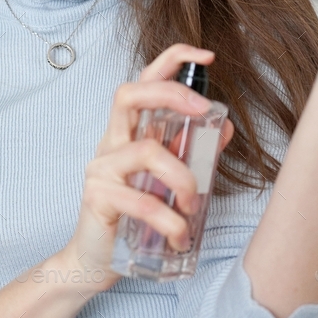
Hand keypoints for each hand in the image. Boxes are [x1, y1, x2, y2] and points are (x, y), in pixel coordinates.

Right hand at [59, 44, 233, 291]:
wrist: (94, 260)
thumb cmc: (133, 215)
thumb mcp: (168, 180)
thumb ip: (193, 152)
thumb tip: (223, 126)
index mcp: (128, 131)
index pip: (144, 81)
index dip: (172, 60)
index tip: (207, 56)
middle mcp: (111, 141)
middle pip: (130, 95)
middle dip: (171, 94)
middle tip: (204, 111)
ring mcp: (101, 167)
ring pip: (147, 151)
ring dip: (183, 178)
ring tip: (194, 206)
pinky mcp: (97, 197)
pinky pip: (142, 201)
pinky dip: (170, 220)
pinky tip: (180, 235)